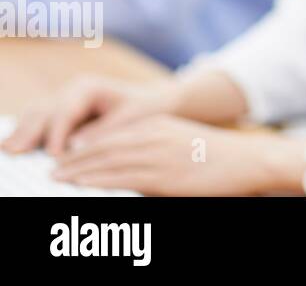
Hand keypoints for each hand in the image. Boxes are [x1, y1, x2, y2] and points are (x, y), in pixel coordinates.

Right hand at [1, 75, 180, 155]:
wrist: (154, 101)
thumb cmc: (145, 108)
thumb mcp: (131, 118)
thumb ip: (103, 131)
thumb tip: (74, 145)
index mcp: (88, 87)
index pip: (65, 111)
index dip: (57, 134)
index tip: (53, 155)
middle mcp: (70, 90)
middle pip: (43, 111)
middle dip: (29, 132)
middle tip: (15, 153)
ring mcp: (62, 99)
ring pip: (35, 114)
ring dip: (22, 132)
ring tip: (9, 150)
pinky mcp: (59, 112)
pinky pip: (38, 120)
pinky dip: (26, 132)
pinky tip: (15, 145)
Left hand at [51, 115, 305, 195]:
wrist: (249, 159)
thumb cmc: (220, 157)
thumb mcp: (183, 142)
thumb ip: (155, 148)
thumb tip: (131, 166)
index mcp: (159, 124)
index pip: (112, 134)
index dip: (85, 145)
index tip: (66, 155)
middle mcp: (154, 135)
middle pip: (103, 146)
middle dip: (74, 158)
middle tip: (51, 168)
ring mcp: (158, 154)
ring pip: (107, 161)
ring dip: (78, 170)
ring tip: (57, 178)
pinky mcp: (163, 175)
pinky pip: (122, 178)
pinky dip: (98, 180)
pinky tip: (83, 184)